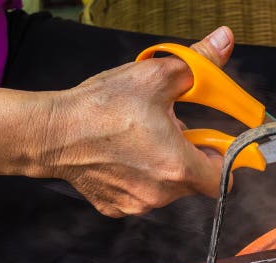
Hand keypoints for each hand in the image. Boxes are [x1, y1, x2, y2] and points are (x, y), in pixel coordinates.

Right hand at [41, 27, 235, 216]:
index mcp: (178, 167)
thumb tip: (224, 41)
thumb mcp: (154, 76)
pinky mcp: (116, 208)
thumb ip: (197, 64)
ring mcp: (137, 205)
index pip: (222, 179)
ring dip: (163, 166)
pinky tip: (121, 155)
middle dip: (187, 155)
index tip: (211, 142)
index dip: (221, 159)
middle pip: (193, 180)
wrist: (51, 132)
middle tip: (168, 130)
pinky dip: (137, 177)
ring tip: (139, 139)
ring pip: (166, 188)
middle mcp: (161, 195)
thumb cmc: (101, 107)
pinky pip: (140, 194)